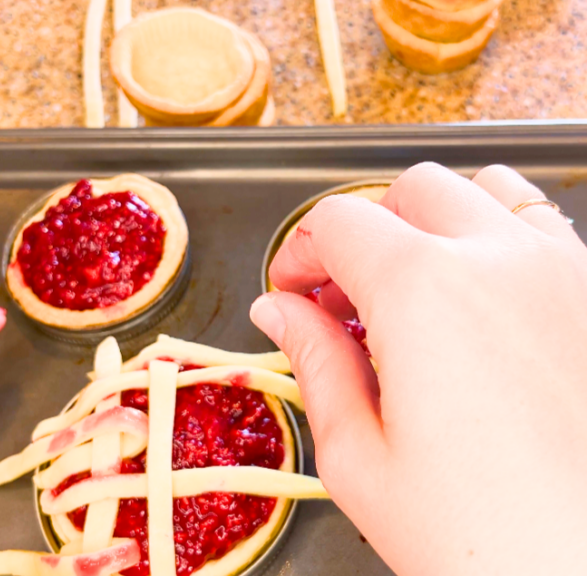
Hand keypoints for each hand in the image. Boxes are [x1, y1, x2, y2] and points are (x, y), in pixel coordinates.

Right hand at [251, 164, 586, 574]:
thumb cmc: (482, 541)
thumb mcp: (360, 460)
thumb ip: (314, 363)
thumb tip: (278, 311)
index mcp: (424, 291)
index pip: (338, 222)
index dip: (298, 252)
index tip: (292, 292)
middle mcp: (501, 259)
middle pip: (409, 191)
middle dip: (363, 231)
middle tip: (346, 296)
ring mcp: (566, 270)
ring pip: (484, 190)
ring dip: (435, 221)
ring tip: (416, 285)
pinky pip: (543, 227)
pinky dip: (497, 238)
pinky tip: (482, 300)